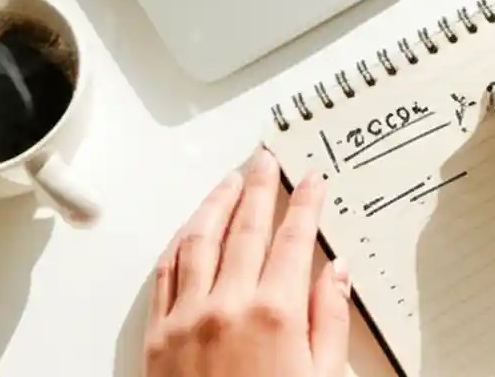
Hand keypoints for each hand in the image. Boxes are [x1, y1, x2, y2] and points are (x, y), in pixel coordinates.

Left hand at [144, 150, 349, 376]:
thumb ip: (330, 320)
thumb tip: (338, 273)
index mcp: (275, 314)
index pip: (294, 239)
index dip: (304, 203)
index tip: (311, 181)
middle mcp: (226, 306)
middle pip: (245, 227)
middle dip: (258, 187)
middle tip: (265, 159)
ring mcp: (186, 318)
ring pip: (199, 239)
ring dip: (216, 202)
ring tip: (229, 180)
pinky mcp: (157, 336)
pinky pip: (166, 272)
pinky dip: (180, 242)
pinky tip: (190, 229)